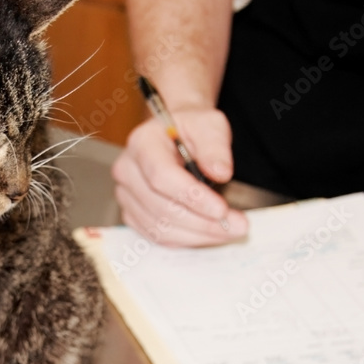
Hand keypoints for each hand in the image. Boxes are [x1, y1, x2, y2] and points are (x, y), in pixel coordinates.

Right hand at [111, 108, 247, 246]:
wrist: (173, 135)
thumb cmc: (189, 128)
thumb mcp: (209, 124)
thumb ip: (215, 146)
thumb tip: (220, 172)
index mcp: (142, 143)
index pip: (162, 176)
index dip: (192, 197)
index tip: (221, 210)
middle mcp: (127, 170)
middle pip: (161, 207)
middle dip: (203, 222)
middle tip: (237, 226)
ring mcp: (126, 195)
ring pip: (160, 227)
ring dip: (198, 235)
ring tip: (229, 231)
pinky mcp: (132, 213)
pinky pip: (158, 236)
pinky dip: (186, 239)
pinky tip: (208, 233)